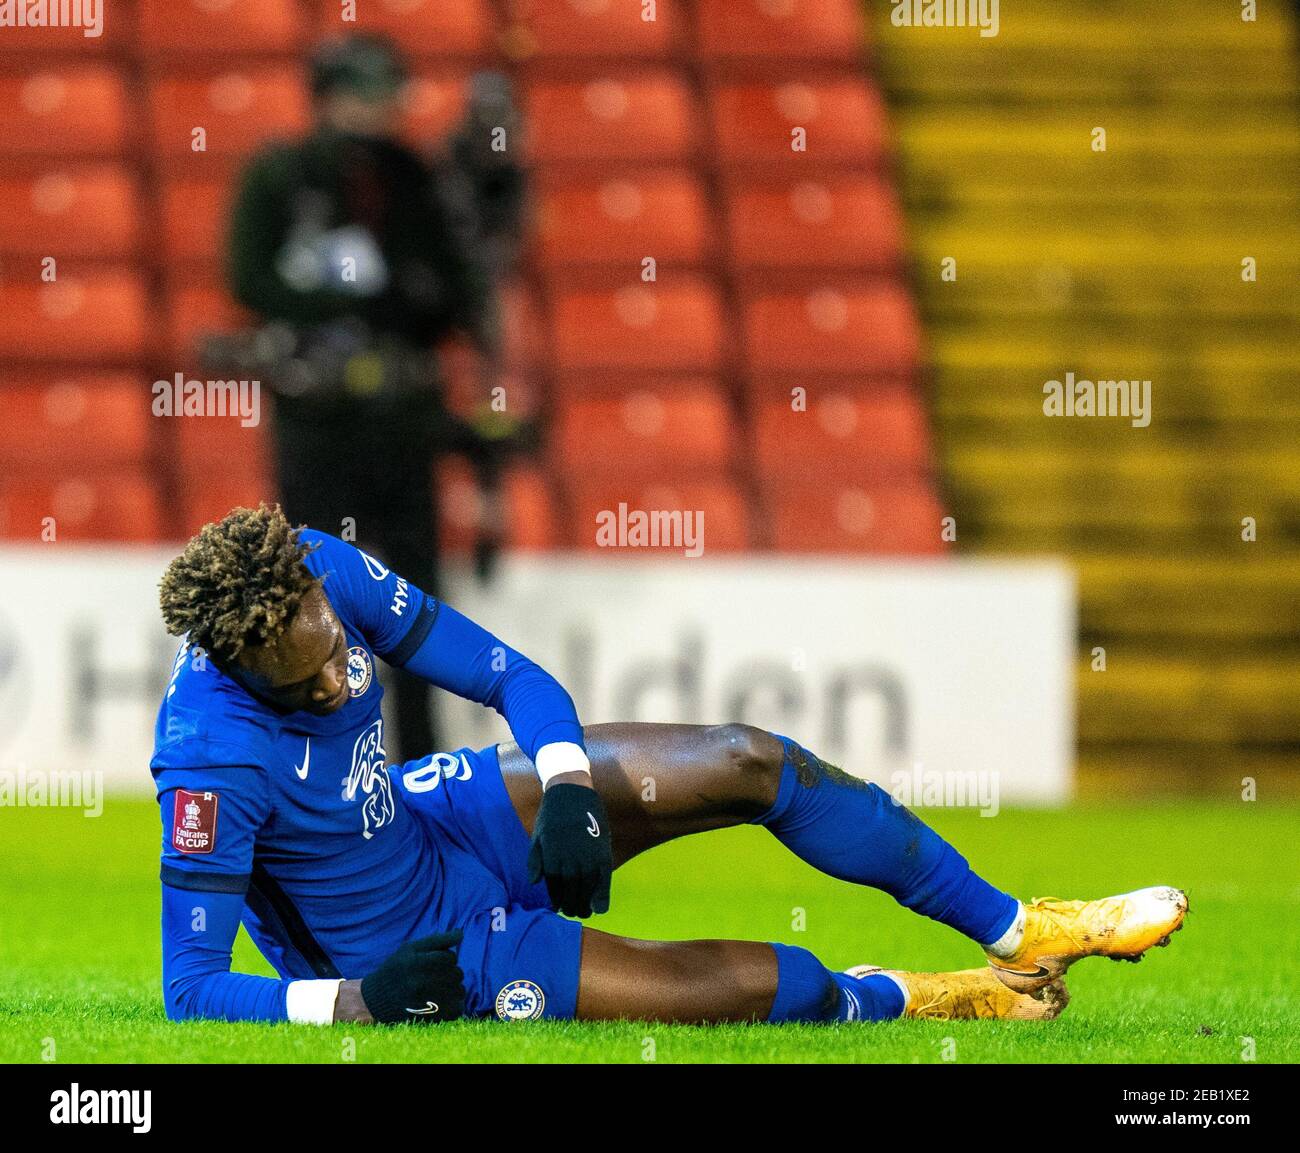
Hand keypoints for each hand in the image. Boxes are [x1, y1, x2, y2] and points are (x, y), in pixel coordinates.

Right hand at [359, 931, 464, 1023]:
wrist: (375, 1000)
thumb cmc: (397, 969)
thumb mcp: (411, 948)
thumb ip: (438, 940)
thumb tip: (460, 934)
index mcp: (415, 963)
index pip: (450, 957)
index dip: (447, 957)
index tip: (437, 962)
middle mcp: (420, 983)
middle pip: (457, 973)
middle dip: (451, 972)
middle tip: (437, 976)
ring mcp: (425, 1003)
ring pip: (460, 991)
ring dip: (454, 988)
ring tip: (439, 988)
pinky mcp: (430, 1019)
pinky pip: (458, 1009)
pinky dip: (455, 1005)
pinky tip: (443, 1001)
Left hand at [526, 781, 612, 917]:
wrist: (572, 791)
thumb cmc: (552, 814)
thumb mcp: (538, 835)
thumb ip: (535, 860)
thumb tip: (535, 882)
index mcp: (552, 854)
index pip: (554, 885)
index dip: (556, 899)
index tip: (558, 908)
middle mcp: (570, 857)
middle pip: (571, 889)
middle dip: (571, 904)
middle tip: (572, 912)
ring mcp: (588, 854)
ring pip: (587, 886)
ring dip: (585, 902)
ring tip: (584, 911)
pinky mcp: (603, 850)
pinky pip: (604, 877)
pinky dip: (602, 894)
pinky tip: (599, 907)